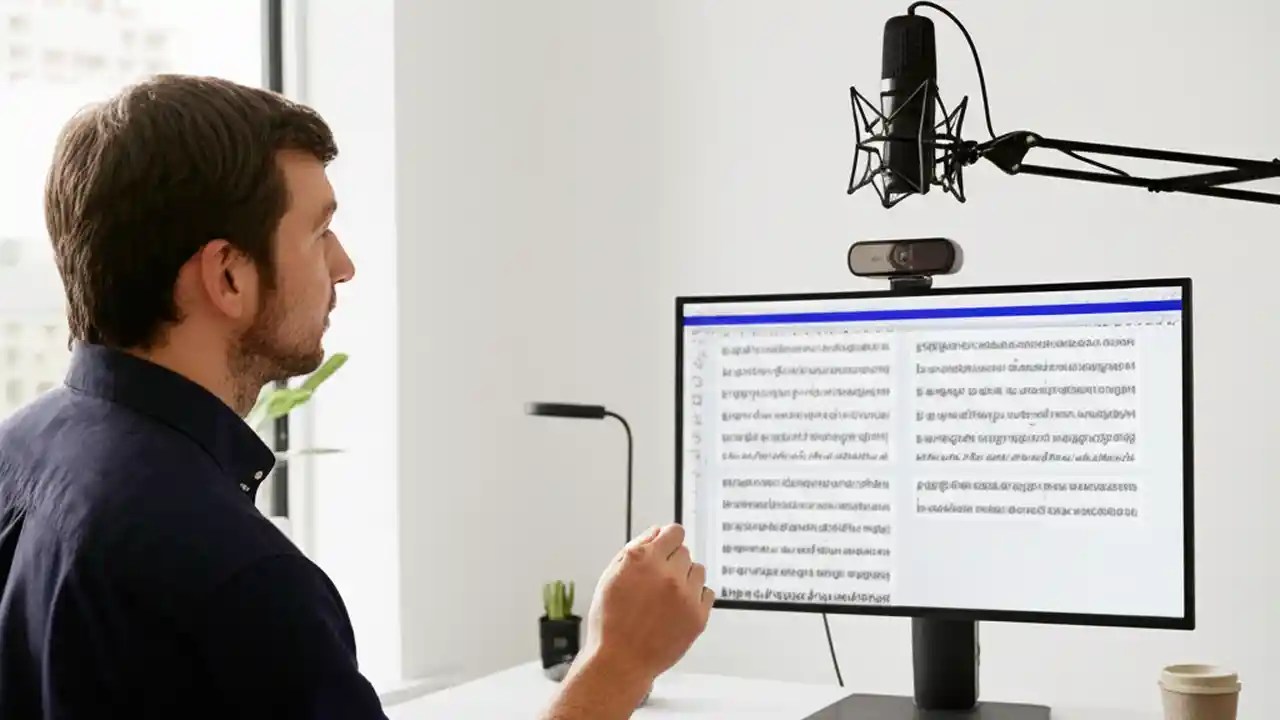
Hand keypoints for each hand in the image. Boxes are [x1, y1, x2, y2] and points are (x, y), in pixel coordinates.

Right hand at [579, 523, 713, 681]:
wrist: (620, 661)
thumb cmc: (610, 621)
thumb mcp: (610, 576)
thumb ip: (636, 548)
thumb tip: (657, 532)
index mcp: (643, 560)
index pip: (674, 532)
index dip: (669, 539)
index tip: (666, 548)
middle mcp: (667, 574)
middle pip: (685, 552)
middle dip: (672, 562)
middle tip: (657, 583)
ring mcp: (685, 596)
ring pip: (698, 570)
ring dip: (685, 579)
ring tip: (667, 597)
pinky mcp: (698, 616)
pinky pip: (707, 593)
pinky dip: (695, 598)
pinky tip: (677, 609)